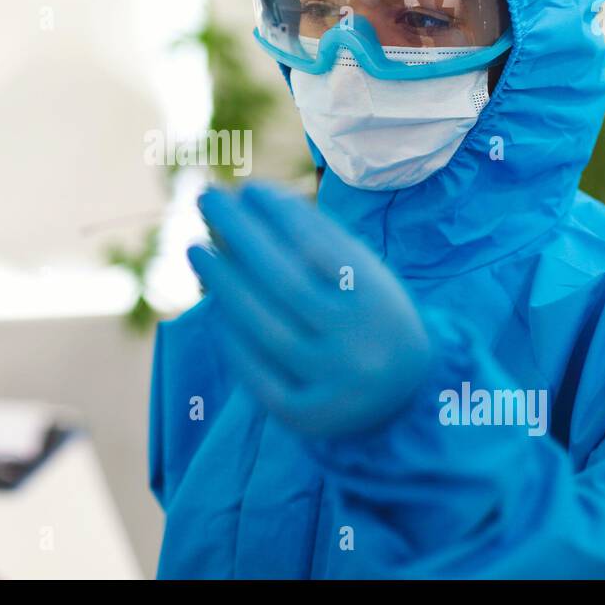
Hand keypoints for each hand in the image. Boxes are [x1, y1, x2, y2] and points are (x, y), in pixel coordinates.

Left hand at [187, 181, 430, 438]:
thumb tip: (251, 200)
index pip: (318, 249)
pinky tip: (214, 305)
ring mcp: (330, 384)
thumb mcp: (363, 272)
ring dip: (223, 283)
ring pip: (265, 328)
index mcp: (379, 302)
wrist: (408, 393)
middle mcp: (357, 344)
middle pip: (285, 283)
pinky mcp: (306, 416)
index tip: (248, 188)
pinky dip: (232, 337)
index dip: (279, 215)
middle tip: (208, 199)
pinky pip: (257, 373)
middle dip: (241, 236)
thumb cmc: (371, 312)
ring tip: (196, 249)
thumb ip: (316, 239)